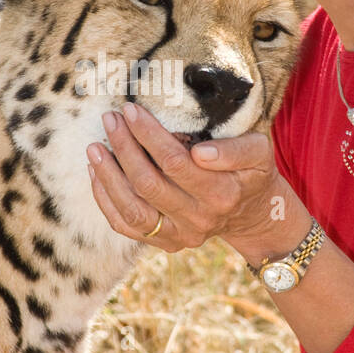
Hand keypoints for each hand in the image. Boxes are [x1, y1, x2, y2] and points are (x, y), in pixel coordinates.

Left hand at [85, 100, 308, 259]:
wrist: (253, 212)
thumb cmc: (251, 171)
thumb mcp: (258, 151)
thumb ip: (235, 150)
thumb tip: (200, 153)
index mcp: (222, 193)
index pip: (175, 162)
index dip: (149, 136)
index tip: (131, 110)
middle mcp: (199, 219)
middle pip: (149, 184)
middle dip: (124, 148)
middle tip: (111, 120)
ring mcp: (180, 235)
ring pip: (133, 210)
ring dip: (108, 177)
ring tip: (95, 147)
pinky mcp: (166, 242)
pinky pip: (126, 226)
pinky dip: (106, 200)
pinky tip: (97, 173)